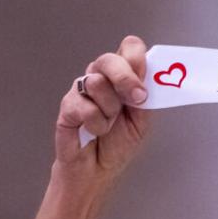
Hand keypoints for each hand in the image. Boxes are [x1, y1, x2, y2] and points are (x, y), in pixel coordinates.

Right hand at [53, 35, 152, 184]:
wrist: (98, 171)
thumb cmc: (117, 145)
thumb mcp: (141, 121)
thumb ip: (146, 96)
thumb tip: (150, 72)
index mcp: (121, 77)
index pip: (129, 48)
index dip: (136, 57)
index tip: (144, 79)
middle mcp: (100, 78)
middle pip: (109, 59)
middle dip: (126, 79)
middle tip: (135, 100)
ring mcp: (81, 90)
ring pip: (97, 83)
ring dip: (110, 111)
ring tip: (108, 125)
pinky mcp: (67, 106)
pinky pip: (85, 107)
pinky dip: (96, 124)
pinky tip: (94, 132)